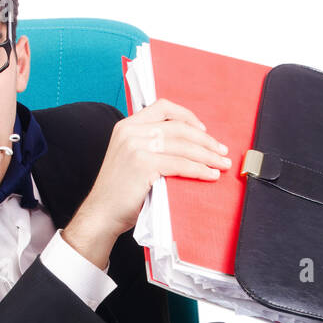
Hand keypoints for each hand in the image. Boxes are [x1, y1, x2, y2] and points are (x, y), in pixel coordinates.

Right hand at [62, 99, 231, 268]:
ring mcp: (135, 146)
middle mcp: (130, 131)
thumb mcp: (131, 158)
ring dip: (207, 156)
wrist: (101, 214)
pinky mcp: (143, 164)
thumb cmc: (120, 192)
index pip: (163, 108)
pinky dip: (199, 170)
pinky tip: (209, 174)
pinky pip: (180, 164)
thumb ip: (150, 146)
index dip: (187, 116)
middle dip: (205, 140)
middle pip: (178, 128)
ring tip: (221, 164)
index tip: (203, 129)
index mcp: (127, 125)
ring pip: (182, 145)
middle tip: (221, 151)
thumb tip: (188, 145)